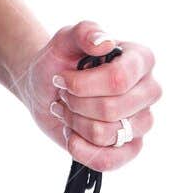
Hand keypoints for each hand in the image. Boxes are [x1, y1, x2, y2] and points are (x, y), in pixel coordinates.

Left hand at [18, 19, 160, 171]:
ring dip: (76, 123)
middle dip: (76, 103)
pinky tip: (72, 135)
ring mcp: (142, 121)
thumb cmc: (60, 60)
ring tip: (68, 110)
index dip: (83, 85)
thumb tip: (104, 41)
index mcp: (140, 59)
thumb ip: (84, 32)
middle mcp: (148, 90)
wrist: (44, 87)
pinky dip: (82, 150)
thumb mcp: (65, 39)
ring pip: (107, 134)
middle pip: (112, 109)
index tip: (62, 78)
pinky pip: (110, 160)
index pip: (118, 79)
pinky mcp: (130, 148)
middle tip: (64, 94)